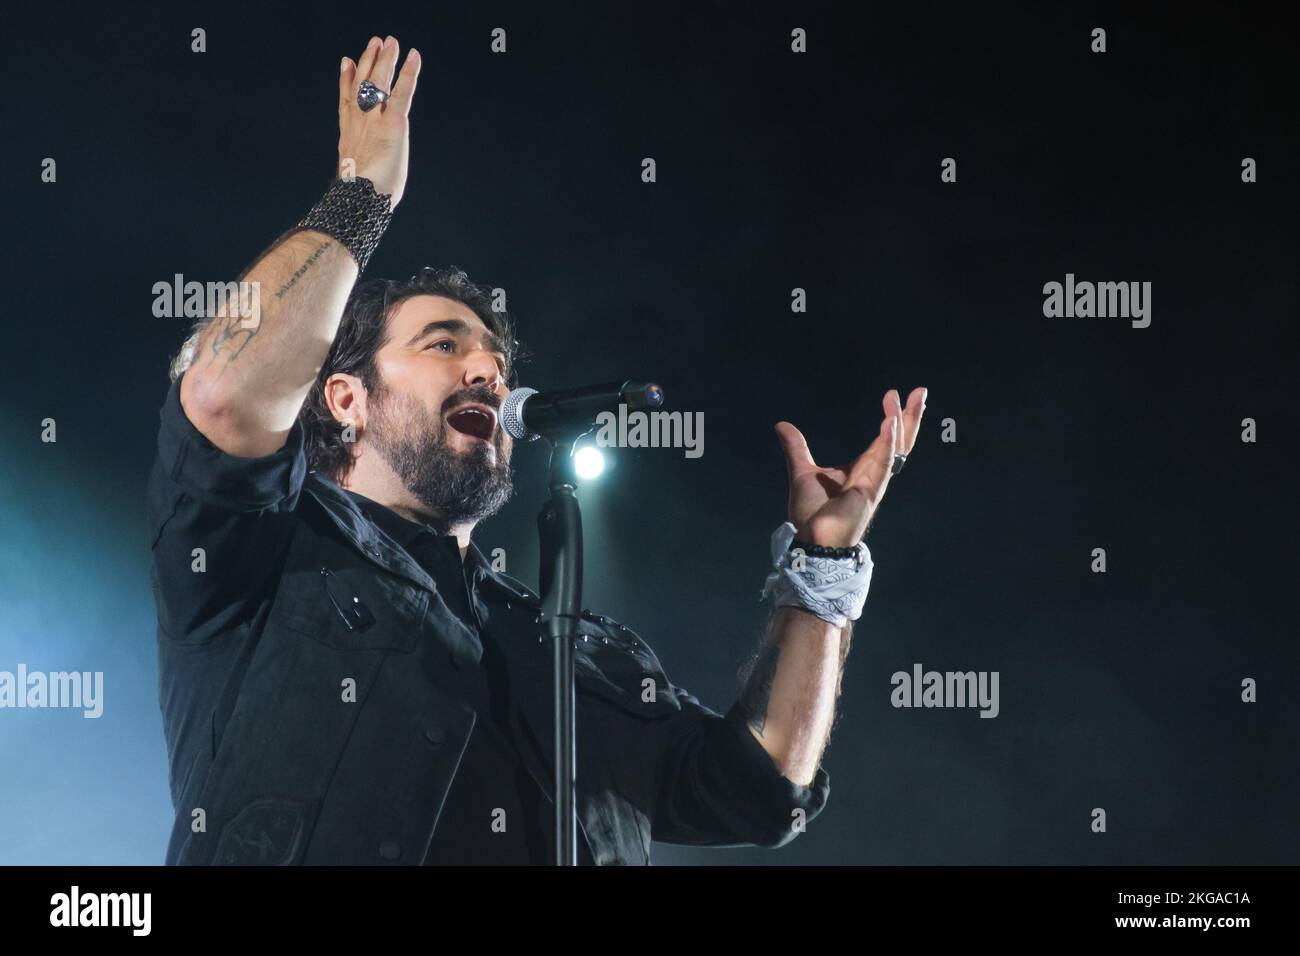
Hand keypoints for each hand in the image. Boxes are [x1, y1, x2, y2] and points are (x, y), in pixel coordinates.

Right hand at [338, 36, 420, 206]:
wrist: (363, 199)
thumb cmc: (362, 199)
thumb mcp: (357, 179)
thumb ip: (359, 170)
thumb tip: (360, 184)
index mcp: (350, 136)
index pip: (348, 101)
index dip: (346, 80)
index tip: (348, 62)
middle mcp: (359, 122)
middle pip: (362, 85)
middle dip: (368, 62)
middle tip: (374, 43)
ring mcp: (375, 120)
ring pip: (379, 82)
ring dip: (385, 60)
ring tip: (390, 42)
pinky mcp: (394, 123)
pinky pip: (402, 93)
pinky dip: (409, 73)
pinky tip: (413, 56)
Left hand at [775, 387, 926, 547]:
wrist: (812, 539)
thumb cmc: (812, 513)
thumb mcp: (802, 471)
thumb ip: (796, 447)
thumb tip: (782, 425)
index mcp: (862, 467)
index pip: (886, 437)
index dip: (895, 417)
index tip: (897, 394)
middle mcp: (874, 473)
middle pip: (899, 440)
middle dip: (911, 415)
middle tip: (921, 391)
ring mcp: (875, 482)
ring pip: (896, 448)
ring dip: (902, 423)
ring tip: (905, 400)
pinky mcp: (870, 491)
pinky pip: (884, 464)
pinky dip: (888, 444)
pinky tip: (891, 425)